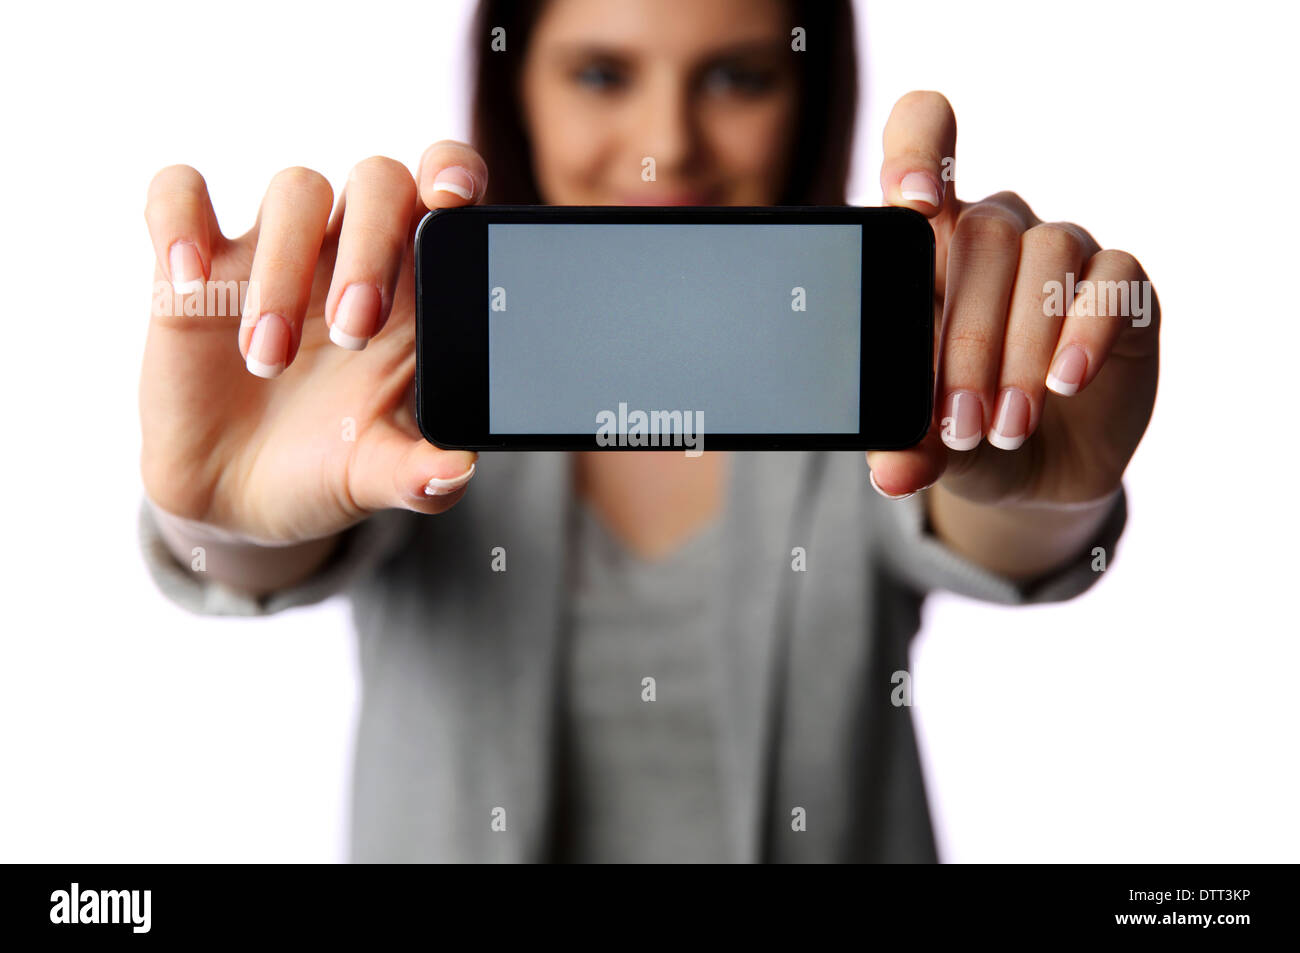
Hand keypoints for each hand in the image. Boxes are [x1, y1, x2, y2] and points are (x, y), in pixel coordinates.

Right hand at [140, 142, 489, 544]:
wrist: (240, 502)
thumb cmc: (328, 468)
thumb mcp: (377, 475)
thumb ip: (420, 473)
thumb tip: (456, 472)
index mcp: (415, 291)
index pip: (447, 191)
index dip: (454, 170)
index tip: (451, 200)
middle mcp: (351, 256)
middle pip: (379, 181)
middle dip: (373, 246)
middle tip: (352, 331)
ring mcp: (275, 255)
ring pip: (296, 189)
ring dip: (285, 267)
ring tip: (268, 360)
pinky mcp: (198, 269)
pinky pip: (179, 195)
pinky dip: (180, 222)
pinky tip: (189, 284)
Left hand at [865, 92, 1158, 508]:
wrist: (1031, 469)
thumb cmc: (958, 429)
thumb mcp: (920, 438)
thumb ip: (900, 442)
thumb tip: (892, 473)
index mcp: (929, 236)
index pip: (924, 134)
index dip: (919, 150)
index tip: (914, 204)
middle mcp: (997, 228)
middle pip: (980, 232)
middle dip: (964, 339)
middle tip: (957, 422)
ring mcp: (1064, 250)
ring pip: (1044, 255)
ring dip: (1020, 350)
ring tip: (1004, 429)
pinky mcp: (1124, 286)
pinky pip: (1112, 282)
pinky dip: (1084, 334)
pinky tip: (1063, 383)